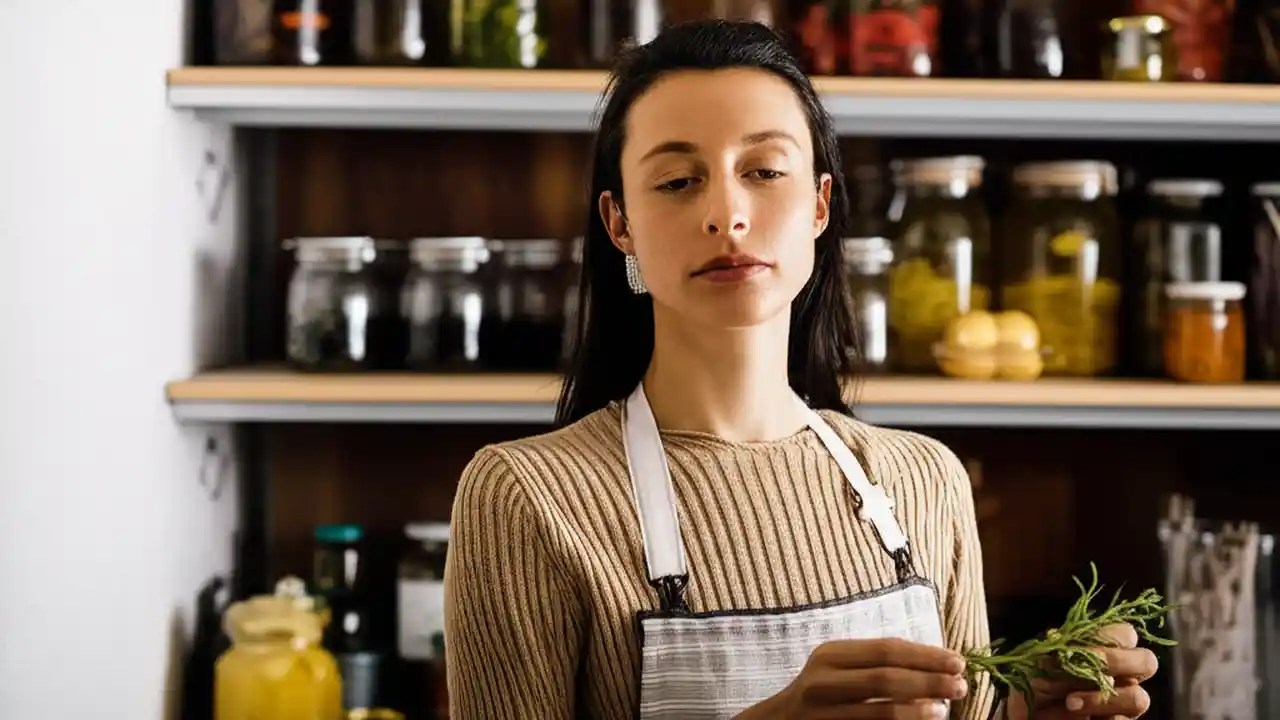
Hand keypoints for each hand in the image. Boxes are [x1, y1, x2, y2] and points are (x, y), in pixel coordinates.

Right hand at [737, 637, 967, 718]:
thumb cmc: (821, 691)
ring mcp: (824, 712)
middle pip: (885, 678)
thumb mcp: (839, 667)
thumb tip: (935, 665)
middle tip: (961, 684)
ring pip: (881, 711)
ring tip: (945, 708)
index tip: (957, 661)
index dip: (925, 655)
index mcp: (830, 655)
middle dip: (929, 681)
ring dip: (919, 710)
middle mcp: (823, 681)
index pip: (885, 650)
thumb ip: (876, 663)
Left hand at [1004, 623, 1158, 719]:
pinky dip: (1103, 718)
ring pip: (1138, 697)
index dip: (1108, 638)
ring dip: (1102, 699)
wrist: (1025, 712)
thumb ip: (1065, 648)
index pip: (1127, 634)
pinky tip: (1077, 716)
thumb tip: (1074, 642)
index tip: (1078, 647)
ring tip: (1070, 702)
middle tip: (1084, 669)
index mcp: (1106, 649)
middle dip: (1115, 663)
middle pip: (1146, 662)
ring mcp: (1122, 702)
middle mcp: (1120, 674)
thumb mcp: (1041, 660)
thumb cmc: (1033, 682)